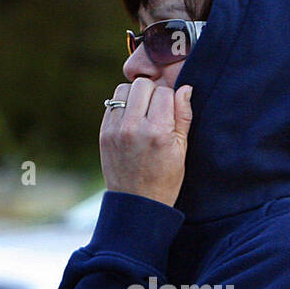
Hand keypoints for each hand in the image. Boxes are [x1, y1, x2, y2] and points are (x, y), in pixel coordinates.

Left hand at [99, 79, 192, 207]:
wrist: (136, 203)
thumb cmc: (165, 179)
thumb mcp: (181, 150)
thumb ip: (184, 116)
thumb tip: (185, 88)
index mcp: (157, 132)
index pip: (165, 92)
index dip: (171, 99)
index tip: (171, 113)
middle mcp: (133, 127)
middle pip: (142, 85)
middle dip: (153, 93)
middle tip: (157, 110)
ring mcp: (115, 130)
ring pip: (124, 89)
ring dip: (135, 96)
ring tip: (143, 113)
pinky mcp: (104, 133)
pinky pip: (112, 104)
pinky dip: (123, 107)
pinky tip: (131, 122)